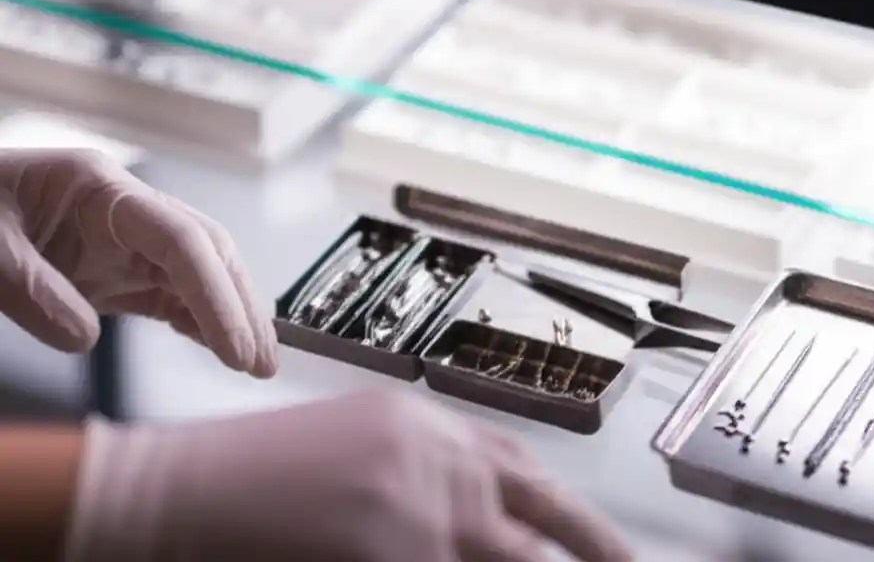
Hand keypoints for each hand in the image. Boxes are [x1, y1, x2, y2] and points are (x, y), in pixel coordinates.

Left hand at [0, 148, 275, 376]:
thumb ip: (30, 290)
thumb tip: (84, 336)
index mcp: (99, 188)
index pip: (180, 237)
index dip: (214, 293)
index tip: (233, 347)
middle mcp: (125, 208)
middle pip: (207, 250)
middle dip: (240, 303)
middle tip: (262, 360)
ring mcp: (124, 238)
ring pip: (199, 271)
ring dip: (230, 314)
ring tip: (258, 362)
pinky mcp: (114, 266)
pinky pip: (170, 290)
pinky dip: (200, 319)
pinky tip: (220, 347)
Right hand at [64, 388, 633, 561]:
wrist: (170, 491)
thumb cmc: (246, 477)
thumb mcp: (355, 451)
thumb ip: (425, 476)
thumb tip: (482, 517)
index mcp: (428, 425)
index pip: (527, 470)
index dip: (573, 514)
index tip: (604, 540)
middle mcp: (440, 458)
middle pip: (548, 514)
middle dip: (597, 547)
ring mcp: (425, 510)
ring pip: (516, 558)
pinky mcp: (401, 553)